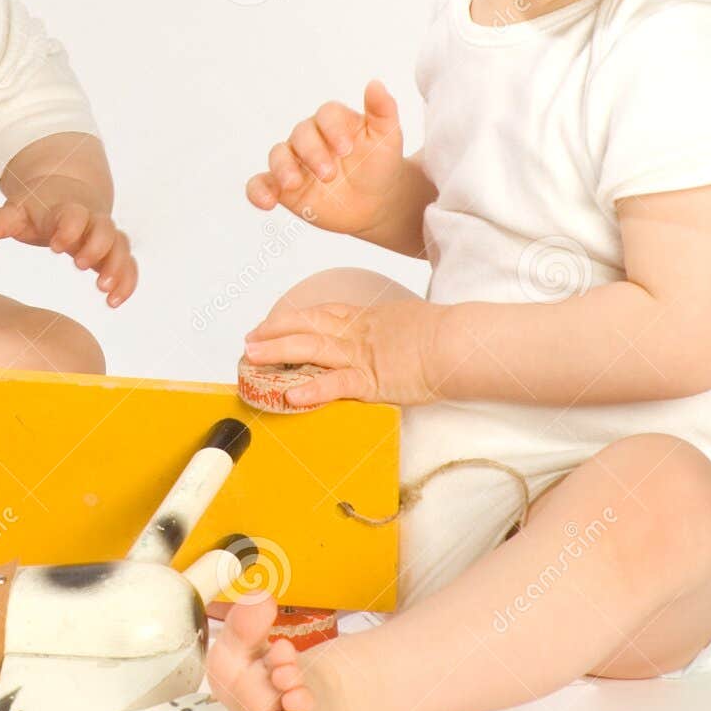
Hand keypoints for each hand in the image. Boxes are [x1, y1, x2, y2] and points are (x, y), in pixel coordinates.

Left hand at [0, 179, 138, 307]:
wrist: (65, 190)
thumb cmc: (37, 206)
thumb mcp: (15, 210)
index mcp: (66, 209)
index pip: (74, 215)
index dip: (69, 227)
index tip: (55, 246)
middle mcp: (91, 220)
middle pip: (106, 229)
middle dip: (97, 246)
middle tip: (80, 264)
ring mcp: (105, 235)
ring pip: (122, 247)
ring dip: (118, 268)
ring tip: (106, 292)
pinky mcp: (113, 251)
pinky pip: (129, 263)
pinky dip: (128, 281)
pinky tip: (115, 302)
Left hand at [242, 295, 449, 406]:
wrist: (460, 342)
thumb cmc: (444, 335)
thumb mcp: (409, 324)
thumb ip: (389, 333)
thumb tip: (387, 342)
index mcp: (366, 319)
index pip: (320, 315)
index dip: (292, 318)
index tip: (270, 324)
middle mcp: (357, 334)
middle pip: (306, 327)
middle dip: (273, 333)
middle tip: (249, 341)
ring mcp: (362, 356)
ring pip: (312, 349)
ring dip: (278, 352)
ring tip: (253, 357)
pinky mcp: (372, 381)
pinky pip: (336, 385)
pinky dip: (312, 389)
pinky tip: (291, 395)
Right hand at [246, 79, 407, 239]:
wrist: (373, 203)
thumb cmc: (379, 166)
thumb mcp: (387, 139)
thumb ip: (383, 111)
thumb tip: (376, 83)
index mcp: (334, 122)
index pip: (326, 115)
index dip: (333, 129)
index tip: (346, 149)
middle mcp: (310, 138)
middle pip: (300, 134)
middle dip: (312, 153)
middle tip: (329, 174)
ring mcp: (293, 161)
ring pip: (277, 155)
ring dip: (282, 168)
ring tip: (293, 184)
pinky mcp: (281, 187)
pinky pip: (261, 184)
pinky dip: (258, 191)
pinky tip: (267, 202)